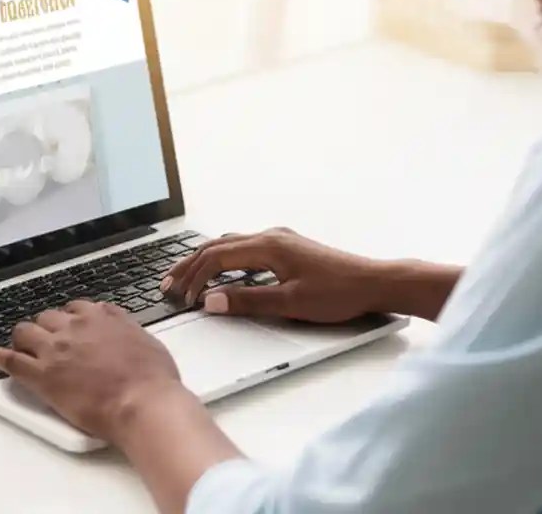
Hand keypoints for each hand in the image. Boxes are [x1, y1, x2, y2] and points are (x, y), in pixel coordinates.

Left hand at [0, 300, 187, 440]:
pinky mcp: (43, 376)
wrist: (142, 403)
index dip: (71, 318)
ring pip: (26, 332)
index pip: (77, 307)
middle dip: (47, 328)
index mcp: (102, 317)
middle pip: (48, 317)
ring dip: (25, 338)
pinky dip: (1, 358)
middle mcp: (76, 327)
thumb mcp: (147, 341)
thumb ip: (126, 328)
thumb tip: (120, 326)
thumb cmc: (153, 379)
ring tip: (23, 348)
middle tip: (48, 342)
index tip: (70, 327)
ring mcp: (56, 350)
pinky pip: (13, 361)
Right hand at [161, 227, 396, 322]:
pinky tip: (222, 273)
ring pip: (230, 245)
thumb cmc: (338, 294)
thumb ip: (248, 301)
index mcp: (268, 246)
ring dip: (206, 261)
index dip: (195, 277)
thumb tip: (211, 301)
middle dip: (190, 265)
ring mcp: (280, 239)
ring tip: (186, 277)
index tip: (181, 297)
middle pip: (218, 246)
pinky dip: (225, 259)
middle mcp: (270, 236)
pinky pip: (245, 248)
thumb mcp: (290, 304)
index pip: (217, 257)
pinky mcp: (288, 247)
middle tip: (168, 284)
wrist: (374, 282)